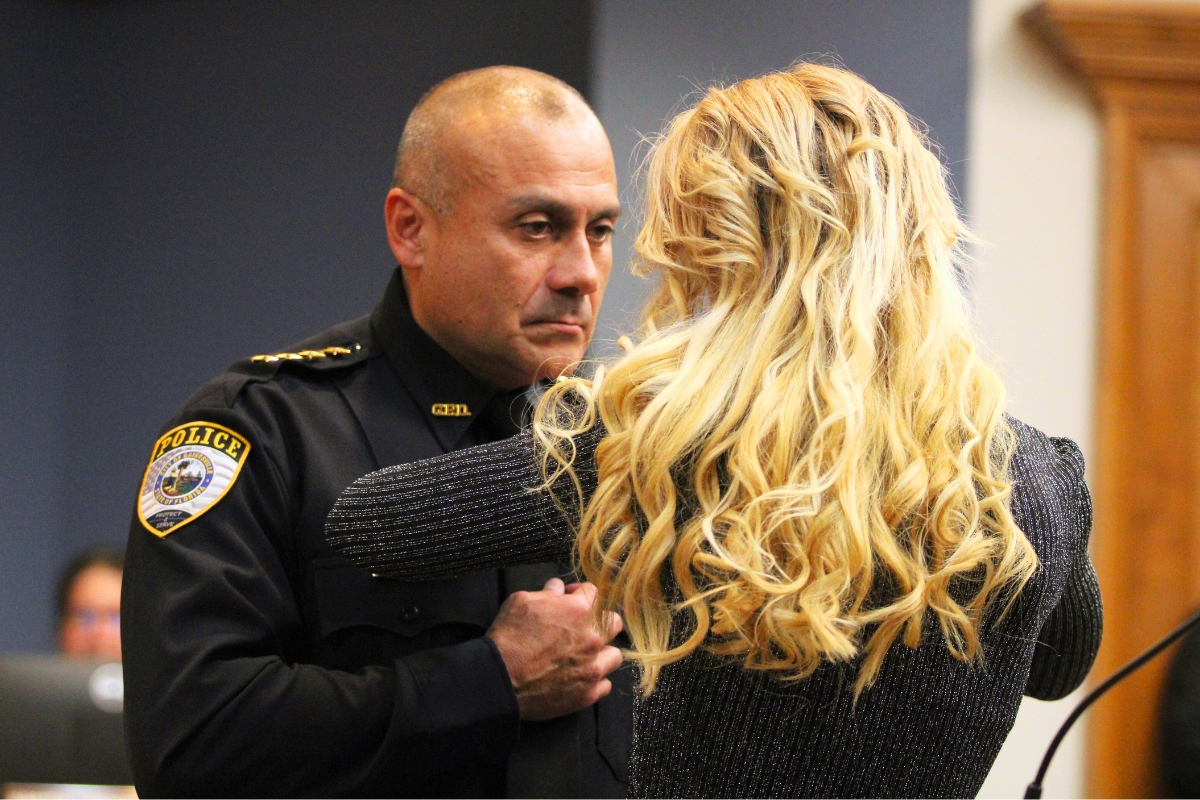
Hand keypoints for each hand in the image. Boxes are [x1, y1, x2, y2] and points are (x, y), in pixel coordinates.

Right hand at [487, 577, 623, 720]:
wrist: (500, 679)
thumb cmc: (508, 638)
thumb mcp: (521, 602)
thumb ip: (546, 593)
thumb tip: (558, 589)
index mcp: (579, 611)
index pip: (593, 592)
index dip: (579, 593)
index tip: (569, 599)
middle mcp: (592, 638)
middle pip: (613, 623)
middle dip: (599, 621)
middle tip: (581, 627)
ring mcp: (592, 668)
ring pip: (614, 656)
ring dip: (601, 653)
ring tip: (584, 656)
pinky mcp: (587, 694)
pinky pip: (605, 685)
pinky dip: (595, 681)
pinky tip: (580, 678)